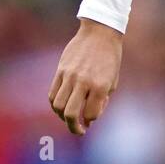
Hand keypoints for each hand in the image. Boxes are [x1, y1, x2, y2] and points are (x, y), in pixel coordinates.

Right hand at [48, 18, 122, 135]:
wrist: (100, 33)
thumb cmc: (109, 59)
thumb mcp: (112, 82)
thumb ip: (101, 102)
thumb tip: (88, 121)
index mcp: (100, 86)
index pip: (90, 114)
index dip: (91, 120)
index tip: (92, 119)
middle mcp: (84, 82)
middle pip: (70, 114)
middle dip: (73, 128)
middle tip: (78, 130)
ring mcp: (70, 76)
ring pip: (57, 106)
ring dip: (62, 117)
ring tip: (69, 117)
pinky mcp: (60, 70)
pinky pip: (52, 94)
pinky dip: (55, 105)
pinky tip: (62, 105)